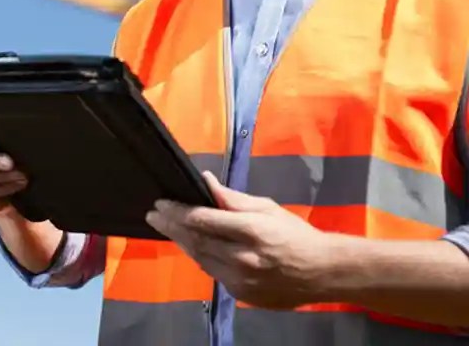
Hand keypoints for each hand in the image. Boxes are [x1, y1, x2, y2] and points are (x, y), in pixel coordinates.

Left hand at [145, 171, 339, 309]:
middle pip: (196, 240)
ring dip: (181, 242)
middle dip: (171, 226)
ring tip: (167, 227)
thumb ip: (233, 199)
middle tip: (153, 215)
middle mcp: (243, 258)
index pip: (203, 220)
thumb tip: (205, 181)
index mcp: (252, 231)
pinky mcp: (241, 295)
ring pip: (200, 258)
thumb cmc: (295, 235)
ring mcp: (241, 280)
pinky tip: (191, 246)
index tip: (161, 203)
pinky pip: (212, 273)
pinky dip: (200, 257)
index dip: (178, 211)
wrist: (324, 273)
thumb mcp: (267, 208)